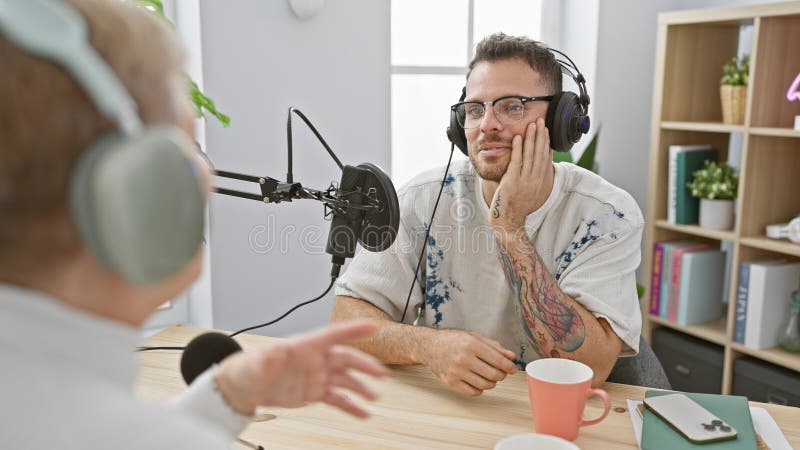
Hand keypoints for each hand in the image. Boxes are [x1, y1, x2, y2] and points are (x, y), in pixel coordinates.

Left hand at [215, 321, 387, 417]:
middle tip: (381, 373)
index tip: (372, 326)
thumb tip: (273, 353)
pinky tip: (362, 413)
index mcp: (304, 346)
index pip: (332, 335)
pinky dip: (350, 406)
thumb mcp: (257, 362)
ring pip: (345, 379)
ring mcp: (316, 376)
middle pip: (345, 358)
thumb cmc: (249, 368)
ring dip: (361, 387)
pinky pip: (337, 398)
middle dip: (364, 365)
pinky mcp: (314, 392)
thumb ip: (267, 358)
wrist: (245, 387)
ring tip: (374, 397)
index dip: (352, 330)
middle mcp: (314, 359)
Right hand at [421, 329, 517, 395]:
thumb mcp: (474, 337)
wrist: (430, 346)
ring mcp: (456, 371)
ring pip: (484, 385)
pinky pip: (472, 392)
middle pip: (493, 375)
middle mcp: (463, 358)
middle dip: (501, 375)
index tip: (513, 369)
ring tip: (489, 377)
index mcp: (471, 344)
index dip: (509, 367)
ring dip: (492, 383)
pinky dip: (479, 389)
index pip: (498, 361)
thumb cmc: (454, 340)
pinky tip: (478, 381)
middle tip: (501, 373)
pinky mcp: (450, 382)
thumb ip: (494, 346)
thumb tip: (511, 357)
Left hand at [489, 117, 551, 229]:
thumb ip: (535, 177)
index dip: (546, 142)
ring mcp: (524, 180)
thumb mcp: (531, 191)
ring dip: (531, 138)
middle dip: (541, 135)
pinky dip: (517, 149)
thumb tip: (538, 165)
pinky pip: (516, 162)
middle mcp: (535, 180)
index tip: (547, 130)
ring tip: (531, 124)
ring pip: (529, 155)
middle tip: (541, 120)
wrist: (509, 220)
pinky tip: (517, 138)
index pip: (546, 157)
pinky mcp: (513, 181)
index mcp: (541, 181)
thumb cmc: (517, 206)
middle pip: (540, 153)